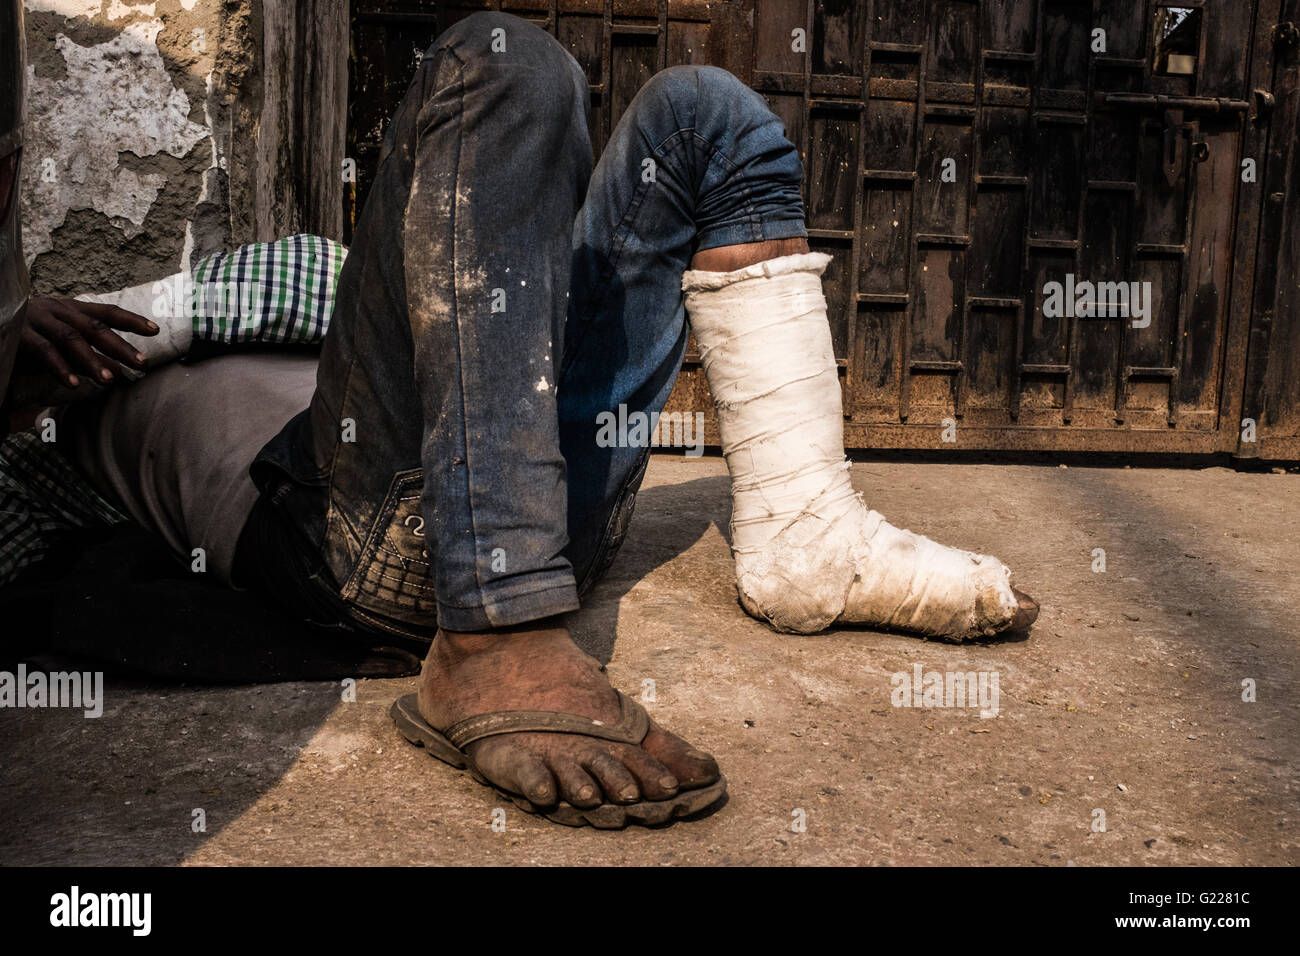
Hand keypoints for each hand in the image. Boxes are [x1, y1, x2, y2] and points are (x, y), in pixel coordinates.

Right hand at [17, 296, 157, 387]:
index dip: (131, 320)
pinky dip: (60, 367)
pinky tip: (73, 383)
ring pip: (71, 338)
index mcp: (71, 310)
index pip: (106, 312)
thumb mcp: (64, 344)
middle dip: (120, 346)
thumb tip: (122, 374)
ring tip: (110, 380)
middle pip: (95, 327)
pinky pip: (43, 350)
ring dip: (92, 360)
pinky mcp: (19, 333)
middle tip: (142, 364)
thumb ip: (90, 356)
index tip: (155, 330)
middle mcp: (57, 310)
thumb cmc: (31, 335)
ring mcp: (38, 319)